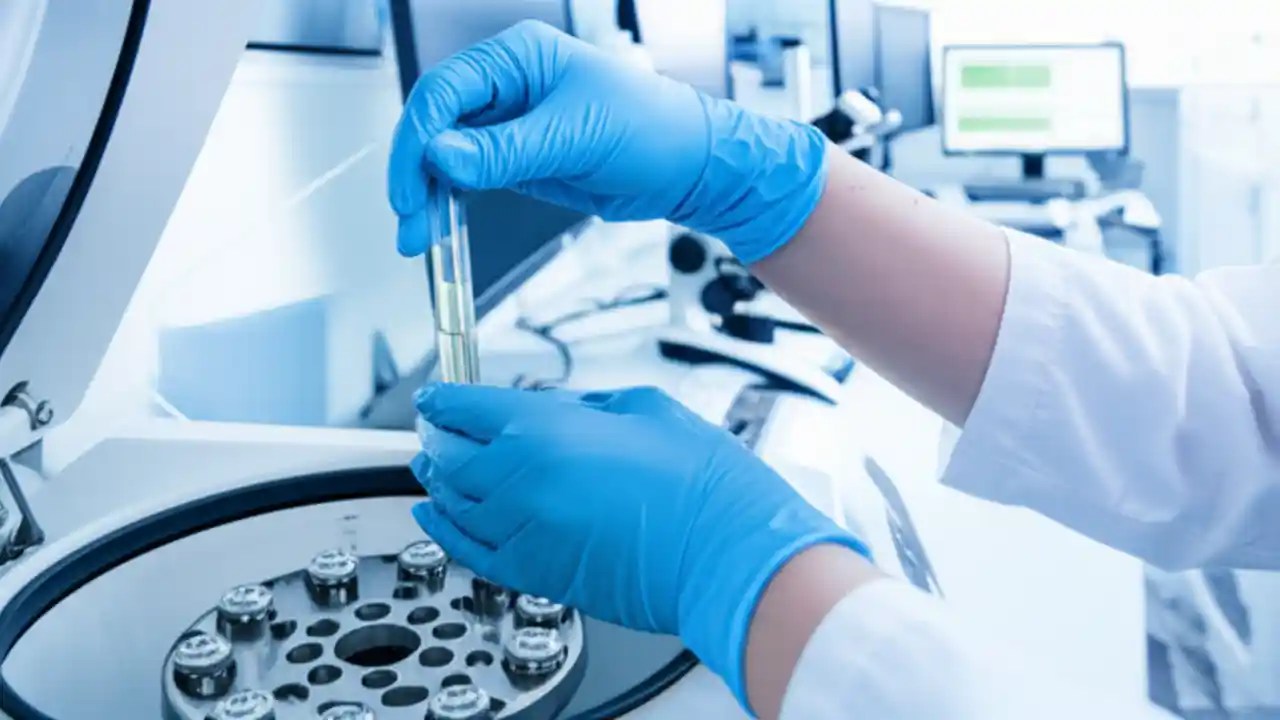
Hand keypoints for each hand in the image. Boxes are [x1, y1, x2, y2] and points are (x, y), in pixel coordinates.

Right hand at [388, 20, 828, 263]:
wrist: (690, 167)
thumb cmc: (651, 130)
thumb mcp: (575, 138)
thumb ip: (504, 151)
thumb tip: (441, 156)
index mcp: (518, 56)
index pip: (445, 91)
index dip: (420, 139)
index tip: (412, 184)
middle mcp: (507, 84)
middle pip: (436, 123)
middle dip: (416, 173)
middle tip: (410, 219)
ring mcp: (509, 122)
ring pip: (447, 154)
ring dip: (429, 193)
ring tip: (420, 235)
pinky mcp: (517, 157)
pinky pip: (470, 175)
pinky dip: (452, 199)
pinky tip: (442, 223)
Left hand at [410, 384, 868, 708]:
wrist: (726, 552)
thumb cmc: (700, 483)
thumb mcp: (642, 407)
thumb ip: (583, 407)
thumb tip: (552, 409)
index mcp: (544, 430)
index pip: (466, 408)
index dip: (444, 400)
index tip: (436, 397)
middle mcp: (520, 481)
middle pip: (450, 456)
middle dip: (439, 439)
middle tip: (436, 430)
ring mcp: (523, 531)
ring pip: (455, 504)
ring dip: (439, 483)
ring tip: (434, 469)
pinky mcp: (536, 573)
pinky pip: (470, 551)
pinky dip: (445, 532)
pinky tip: (436, 519)